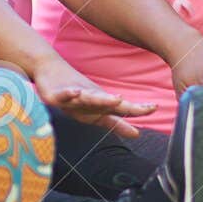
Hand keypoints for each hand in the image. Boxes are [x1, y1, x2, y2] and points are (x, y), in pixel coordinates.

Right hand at [29, 56, 156, 137]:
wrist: (48, 68)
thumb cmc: (75, 90)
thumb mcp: (95, 111)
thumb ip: (115, 123)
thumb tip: (137, 134)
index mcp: (98, 105)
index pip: (122, 109)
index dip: (137, 110)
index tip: (154, 108)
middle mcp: (89, 99)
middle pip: (109, 103)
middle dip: (125, 106)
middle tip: (144, 108)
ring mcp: (72, 96)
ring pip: (89, 98)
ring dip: (102, 99)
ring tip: (115, 99)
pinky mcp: (54, 94)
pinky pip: (63, 95)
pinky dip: (69, 94)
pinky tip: (76, 93)